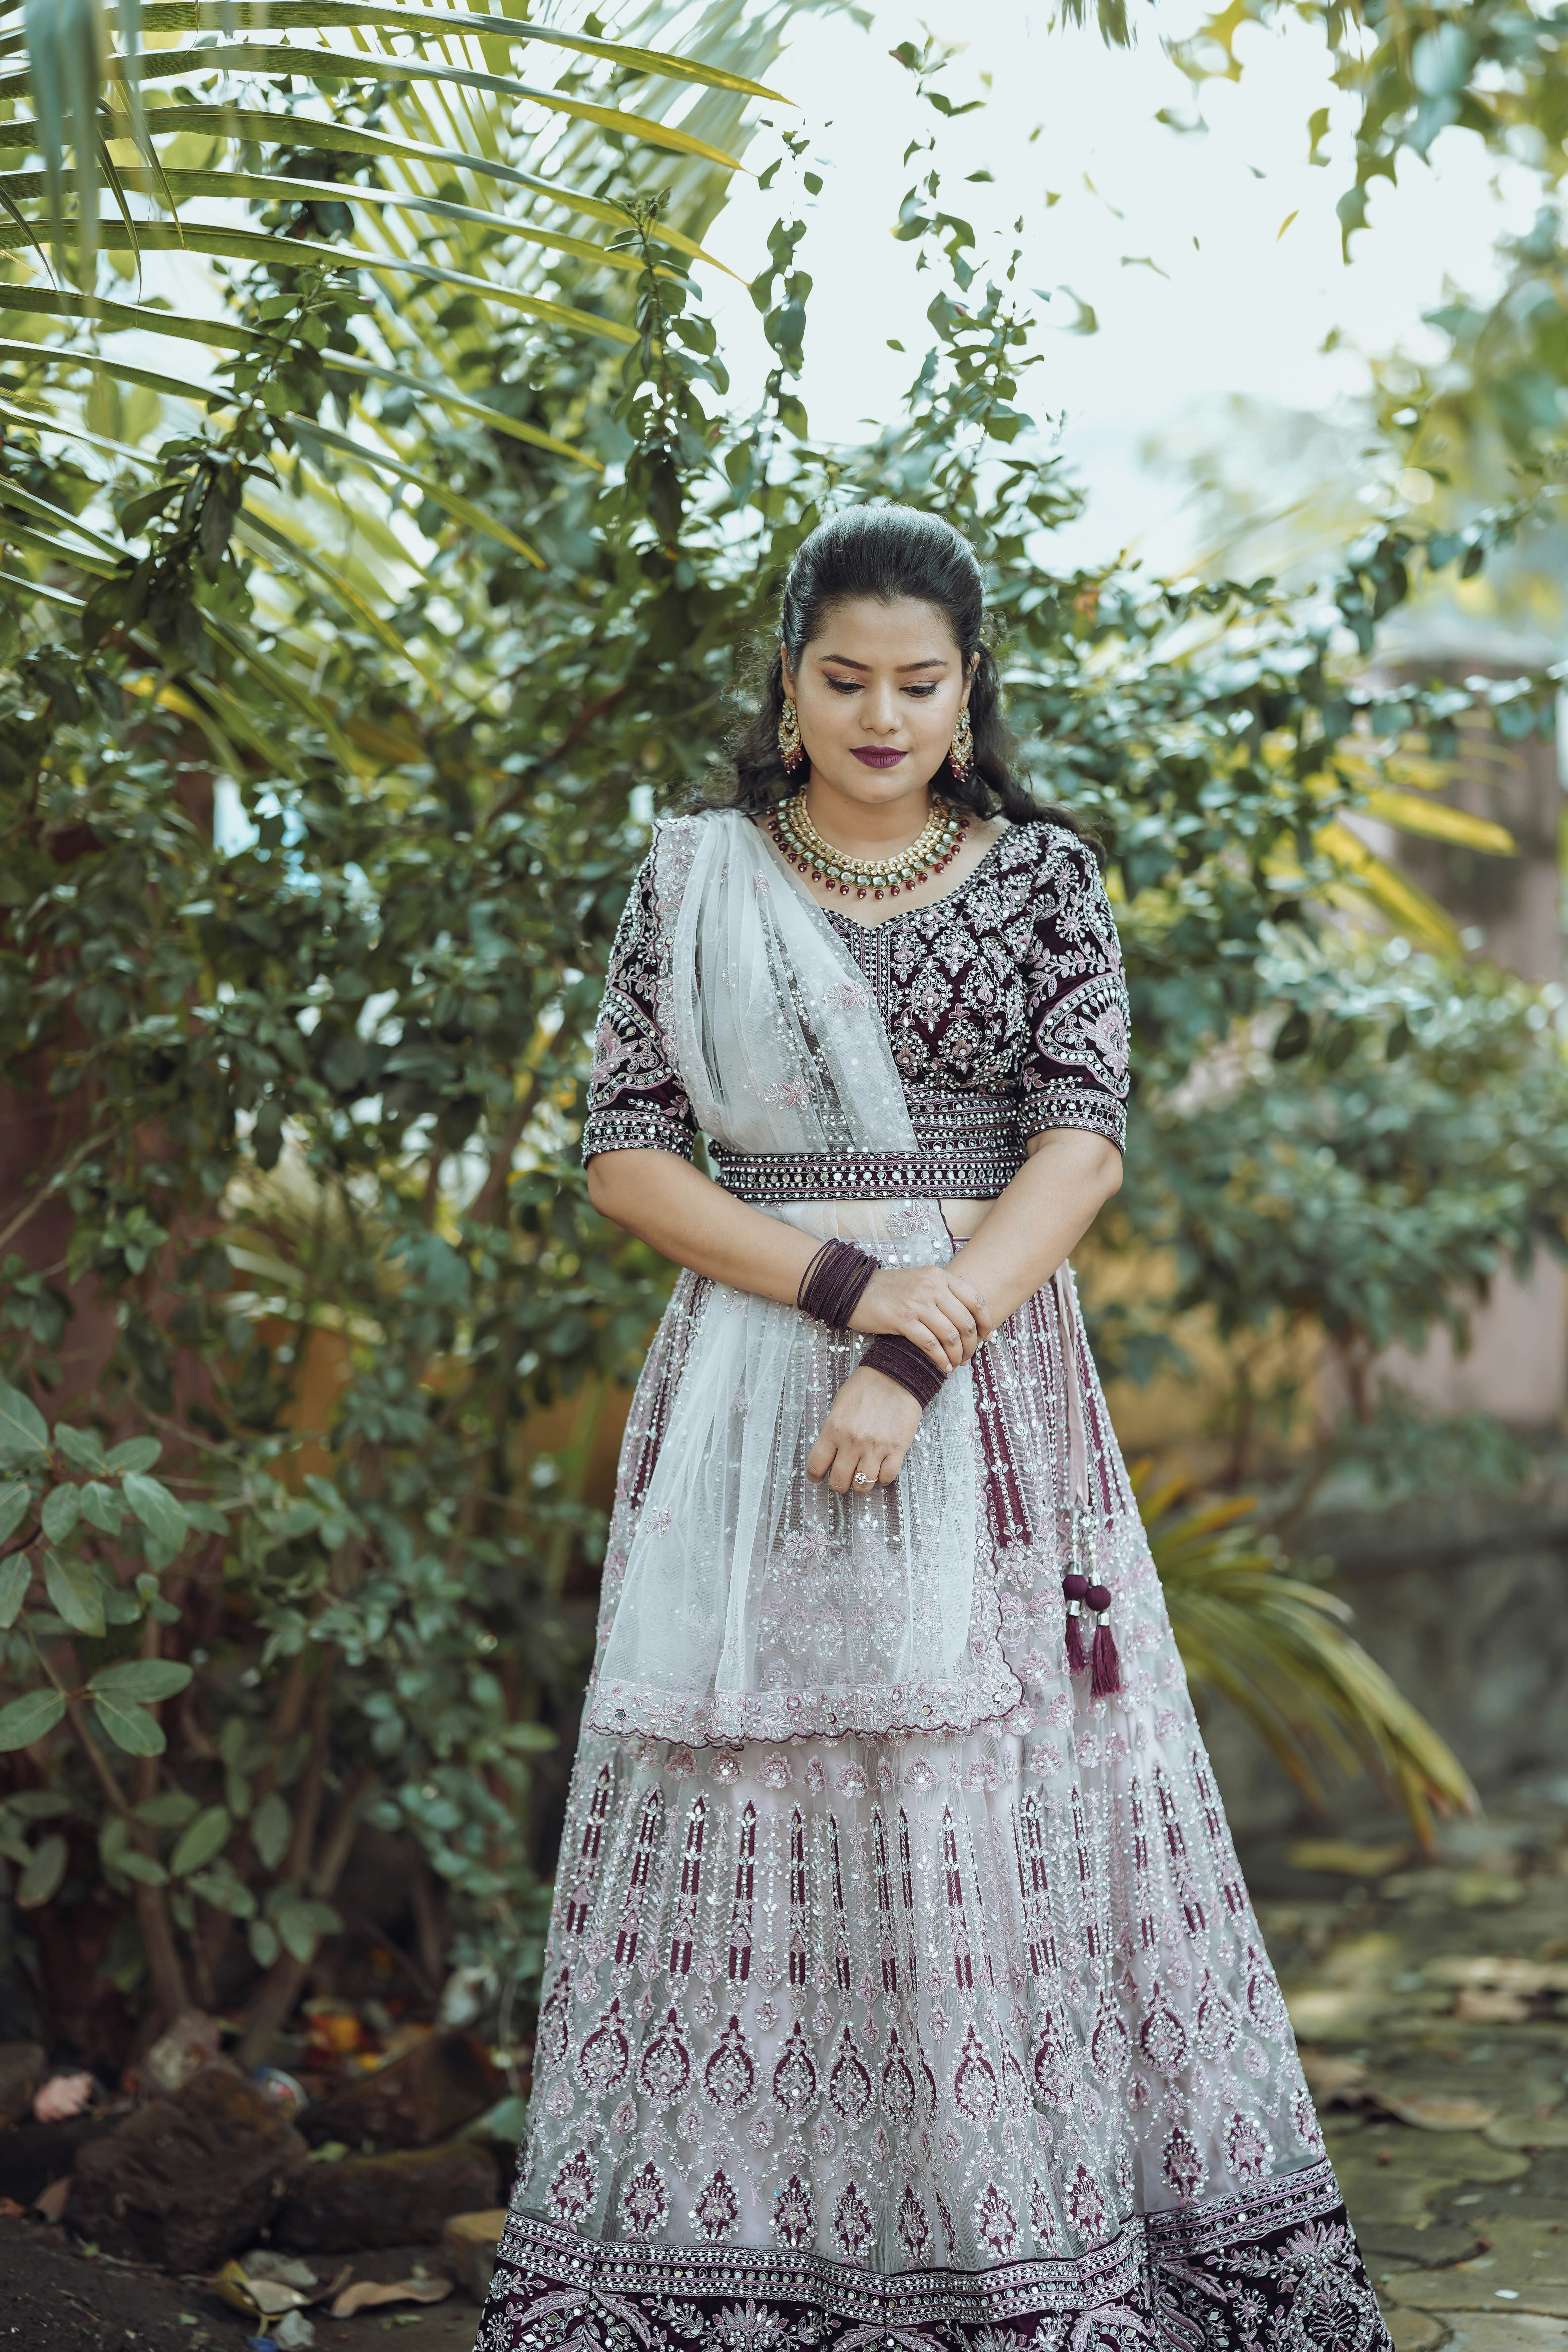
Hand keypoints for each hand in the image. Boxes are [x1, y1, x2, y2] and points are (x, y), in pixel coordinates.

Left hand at [807, 1366, 923, 1493]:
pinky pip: (886, 1477)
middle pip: (839, 1481)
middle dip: (838, 1484)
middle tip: (841, 1480)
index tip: (817, 1477)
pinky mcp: (897, 1449)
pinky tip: (880, 1471)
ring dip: (860, 1485)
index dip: (814, 1476)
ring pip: (863, 1484)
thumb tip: (830, 1453)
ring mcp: (876, 1447)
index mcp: (834, 1429)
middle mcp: (853, 1442)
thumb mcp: (839, 1405)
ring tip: (861, 1477)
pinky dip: (882, 1479)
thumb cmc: (865, 1386)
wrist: (897, 1375)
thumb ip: (833, 1431)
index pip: (816, 1465)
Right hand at [848, 1265, 991, 1369]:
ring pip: (950, 1335)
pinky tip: (943, 1367)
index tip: (987, 1337)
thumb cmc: (889, 1289)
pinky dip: (940, 1359)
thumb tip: (967, 1319)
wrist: (854, 1290)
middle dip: (971, 1344)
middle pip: (965, 1322)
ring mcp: (917, 1303)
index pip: (975, 1300)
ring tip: (955, 1364)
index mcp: (939, 1276)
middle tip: (968, 1356)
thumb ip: (943, 1293)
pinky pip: (930, 1344)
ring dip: (957, 1355)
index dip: (985, 1322)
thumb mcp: (920, 1281)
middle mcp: (931, 1287)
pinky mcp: (902, 1319)